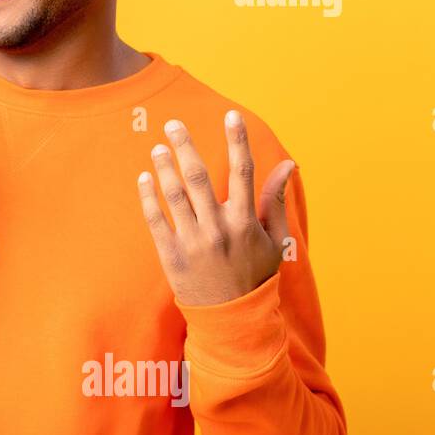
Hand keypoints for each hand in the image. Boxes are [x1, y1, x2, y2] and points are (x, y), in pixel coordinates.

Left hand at [136, 110, 295, 305]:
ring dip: (164, 167)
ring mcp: (193, 242)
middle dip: (185, 146)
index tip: (231, 115)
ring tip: (157, 148)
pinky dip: (148, 197)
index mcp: (246, 222)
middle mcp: (219, 229)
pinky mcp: (170, 256)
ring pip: (174, 195)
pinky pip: (155, 220)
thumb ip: (276, 200)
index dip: (237, 140)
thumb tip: (289, 165)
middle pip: (199, 177)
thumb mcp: (274, 240)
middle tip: (172, 124)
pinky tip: (144, 178)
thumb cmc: (256, 275)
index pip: (243, 172)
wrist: (232, 319)